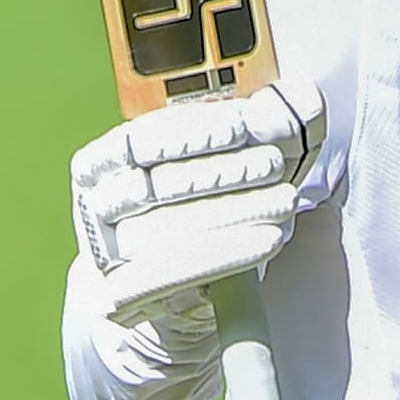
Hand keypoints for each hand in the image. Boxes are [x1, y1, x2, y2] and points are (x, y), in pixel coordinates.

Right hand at [71, 77, 325, 326]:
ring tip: (284, 201)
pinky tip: (270, 239)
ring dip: (231, 213)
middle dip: (219, 173)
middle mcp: (94, 207)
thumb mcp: (229, 164)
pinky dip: (224, 253)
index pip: (136, 140)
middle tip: (273, 164)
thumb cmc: (201, 211)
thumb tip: (305, 100)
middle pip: (154, 186)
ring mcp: (103, 256)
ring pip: (164, 231)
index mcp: (102, 164)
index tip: (239, 127)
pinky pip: (169, 276)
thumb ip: (265, 126)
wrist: (175, 291)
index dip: (187, 133)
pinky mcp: (120, 298)